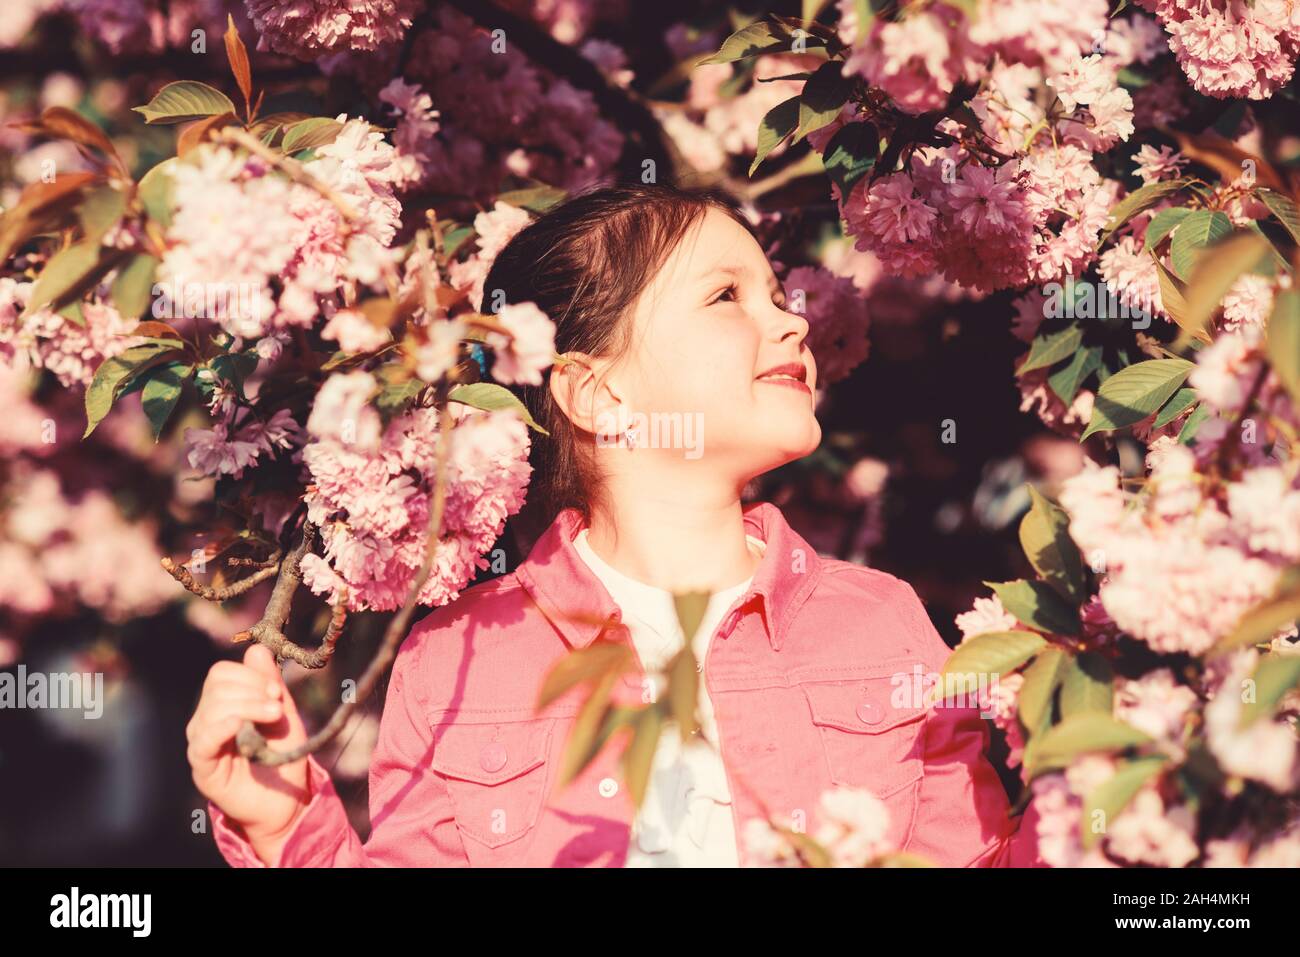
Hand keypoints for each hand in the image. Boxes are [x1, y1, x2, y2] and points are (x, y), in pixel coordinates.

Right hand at [187, 643, 310, 852]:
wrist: (286, 798)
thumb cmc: (282, 753)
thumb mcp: (282, 712)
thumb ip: (270, 683)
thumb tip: (256, 649)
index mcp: (223, 703)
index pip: (221, 673)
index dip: (250, 676)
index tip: (276, 691)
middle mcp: (206, 719)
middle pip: (216, 686)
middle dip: (252, 690)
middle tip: (276, 707)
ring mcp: (202, 742)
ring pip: (212, 708)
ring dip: (248, 706)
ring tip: (273, 718)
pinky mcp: (203, 766)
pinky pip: (203, 740)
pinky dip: (222, 727)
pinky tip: (241, 726)